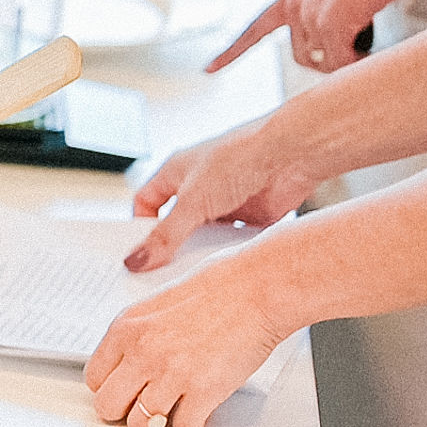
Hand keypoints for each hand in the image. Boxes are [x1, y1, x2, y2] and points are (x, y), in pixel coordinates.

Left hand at [87, 250, 294, 426]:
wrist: (255, 290)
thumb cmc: (215, 291)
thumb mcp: (156, 306)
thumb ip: (137, 337)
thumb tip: (127, 367)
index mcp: (126, 327)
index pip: (94, 377)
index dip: (110, 388)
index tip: (122, 391)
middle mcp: (142, 352)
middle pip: (108, 406)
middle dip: (123, 411)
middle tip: (139, 409)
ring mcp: (172, 373)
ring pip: (141, 424)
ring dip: (155, 424)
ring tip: (168, 412)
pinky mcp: (204, 391)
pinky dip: (191, 424)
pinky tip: (197, 408)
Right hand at [123, 117, 320, 271]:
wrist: (289, 155)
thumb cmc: (239, 155)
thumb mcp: (191, 201)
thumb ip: (166, 235)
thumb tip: (137, 259)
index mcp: (175, 173)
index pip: (146, 202)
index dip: (141, 226)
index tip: (140, 253)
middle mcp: (199, 187)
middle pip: (177, 223)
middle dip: (173, 245)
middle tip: (165, 271)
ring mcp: (226, 202)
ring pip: (207, 235)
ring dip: (205, 250)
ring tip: (198, 271)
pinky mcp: (252, 216)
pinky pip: (235, 241)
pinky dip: (231, 251)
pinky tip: (229, 261)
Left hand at [207, 0, 416, 74]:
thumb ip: (320, 3)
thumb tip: (329, 28)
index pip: (255, 28)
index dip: (232, 52)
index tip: (208, 68)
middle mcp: (294, 5)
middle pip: (302, 55)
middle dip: (328, 60)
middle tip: (356, 52)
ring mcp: (309, 15)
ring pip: (323, 61)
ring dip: (346, 61)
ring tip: (368, 47)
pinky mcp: (331, 23)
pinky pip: (342, 60)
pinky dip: (359, 62)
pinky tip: (373, 51)